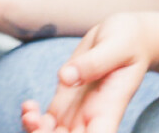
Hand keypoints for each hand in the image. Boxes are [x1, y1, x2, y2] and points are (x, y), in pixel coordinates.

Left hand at [20, 13, 155, 132]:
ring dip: (36, 131)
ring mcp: (77, 110)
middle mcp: (93, 115)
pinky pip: (45, 121)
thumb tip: (66, 77)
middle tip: (36, 121)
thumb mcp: (117, 45)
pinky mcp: (65, 100)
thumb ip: (95, 61)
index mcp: (110, 107)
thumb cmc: (130, 39)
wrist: (127, 35)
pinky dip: (32, 119)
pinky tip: (28, 105)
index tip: (63, 131)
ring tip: (29, 113)